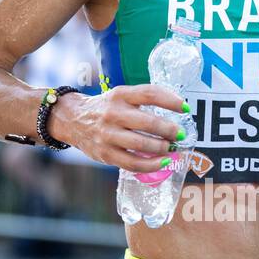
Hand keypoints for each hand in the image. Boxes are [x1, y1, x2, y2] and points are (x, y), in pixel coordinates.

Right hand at [49, 84, 188, 171]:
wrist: (73, 120)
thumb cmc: (106, 109)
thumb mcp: (120, 96)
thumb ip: (143, 100)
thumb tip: (177, 109)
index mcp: (120, 95)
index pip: (150, 94)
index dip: (171, 100)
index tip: (185, 108)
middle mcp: (113, 113)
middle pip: (148, 122)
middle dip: (169, 130)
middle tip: (179, 134)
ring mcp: (108, 135)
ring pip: (142, 144)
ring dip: (162, 148)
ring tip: (171, 148)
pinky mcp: (106, 154)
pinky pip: (133, 163)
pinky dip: (152, 165)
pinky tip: (163, 162)